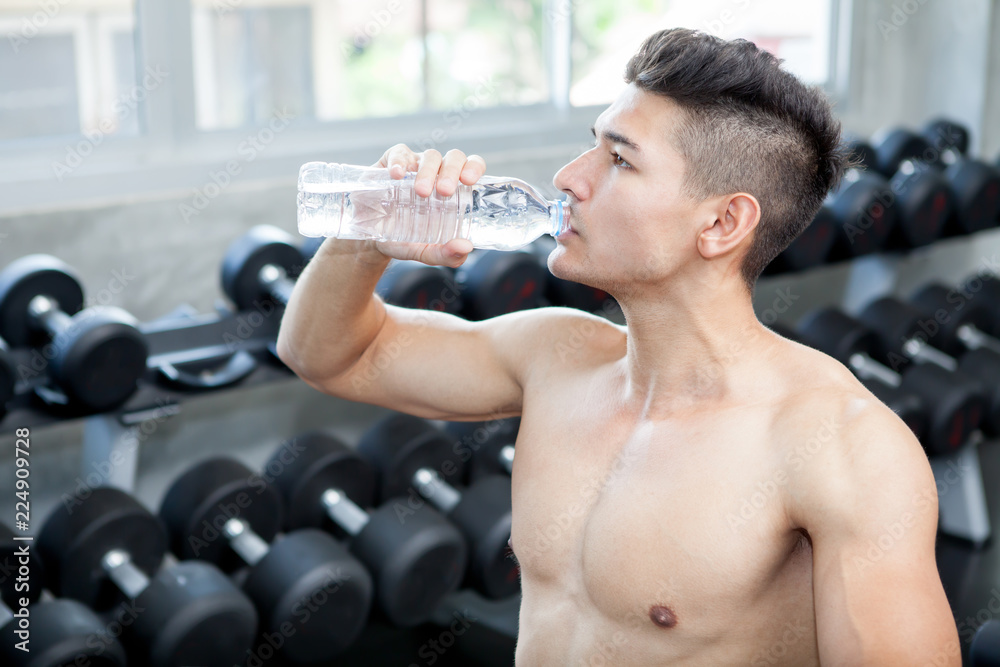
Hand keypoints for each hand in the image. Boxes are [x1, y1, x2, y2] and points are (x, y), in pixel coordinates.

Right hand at [371, 144, 486, 267]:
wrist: (371, 240)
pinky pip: (399, 153)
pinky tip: (396, 174)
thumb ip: (447, 255)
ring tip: (421, 191)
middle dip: (452, 171)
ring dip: (428, 171)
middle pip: (453, 158)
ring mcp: (415, 165)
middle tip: (444, 191)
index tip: (469, 180)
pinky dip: (399, 161)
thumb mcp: (426, 252)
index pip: (471, 167)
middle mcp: (437, 173)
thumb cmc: (405, 241)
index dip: (474, 167)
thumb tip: (465, 247)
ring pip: (430, 156)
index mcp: (453, 190)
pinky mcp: (391, 163)